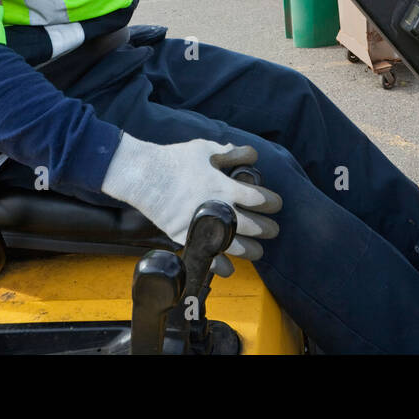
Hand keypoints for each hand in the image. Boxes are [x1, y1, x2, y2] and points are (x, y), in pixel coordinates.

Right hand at [100, 136, 281, 272]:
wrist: (142, 175)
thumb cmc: (174, 159)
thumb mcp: (205, 149)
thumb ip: (230, 153)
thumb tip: (252, 155)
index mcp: (222, 186)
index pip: (257, 197)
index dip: (271, 202)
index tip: (276, 204)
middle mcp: (214, 208)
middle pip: (250, 225)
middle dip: (267, 228)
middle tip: (274, 230)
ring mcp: (198, 224)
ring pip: (233, 245)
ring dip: (251, 250)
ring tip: (259, 251)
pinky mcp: (183, 236)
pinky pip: (204, 256)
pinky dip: (219, 266)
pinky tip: (229, 269)